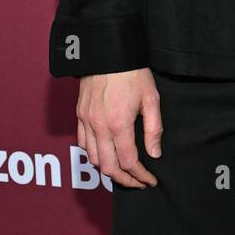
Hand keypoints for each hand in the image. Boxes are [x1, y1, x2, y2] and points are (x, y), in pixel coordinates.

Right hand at [76, 68, 161, 188]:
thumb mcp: (151, 98)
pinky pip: (82, 144)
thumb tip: (154, 154)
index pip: (129, 162)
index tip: (149, 180)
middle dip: (124, 180)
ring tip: (123, 172)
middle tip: (137, 183)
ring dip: (107, 170)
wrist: (108, 52)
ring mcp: (86, 121)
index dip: (140, 176)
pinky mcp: (80, 115)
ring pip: (92, 159)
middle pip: (108, 167)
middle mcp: (99, 127)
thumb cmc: (132, 72)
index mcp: (119, 124)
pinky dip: (93, 155)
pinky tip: (105, 154)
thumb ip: (153, 129)